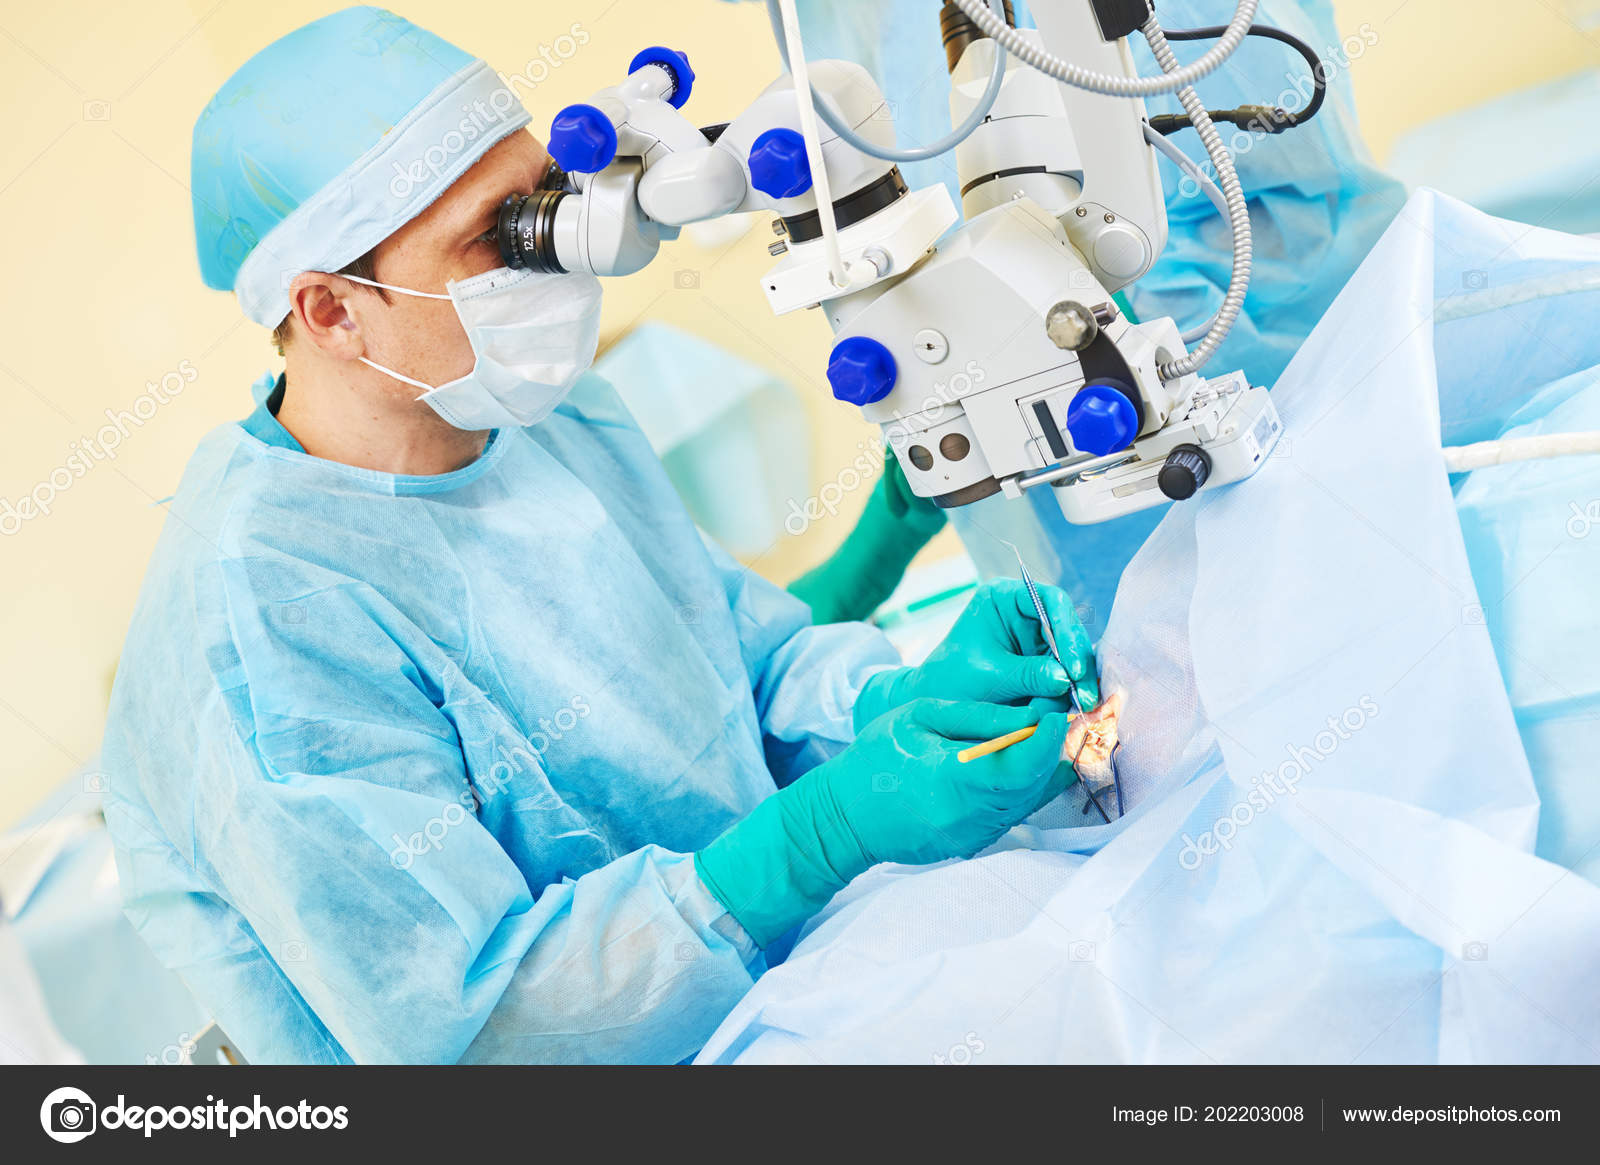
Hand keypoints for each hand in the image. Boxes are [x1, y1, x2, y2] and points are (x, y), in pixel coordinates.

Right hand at [695, 699, 1071, 946]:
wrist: (845, 817)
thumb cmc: (877, 756)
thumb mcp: (920, 716)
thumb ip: (979, 716)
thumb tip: (1034, 713)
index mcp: (954, 777)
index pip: (1023, 762)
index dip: (1050, 737)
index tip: (1057, 712)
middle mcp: (970, 815)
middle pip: (1036, 783)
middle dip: (1051, 750)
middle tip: (1055, 720)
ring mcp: (974, 836)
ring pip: (1030, 801)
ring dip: (1040, 770)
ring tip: (1037, 739)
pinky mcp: (974, 846)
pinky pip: (1012, 815)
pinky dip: (1020, 789)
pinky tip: (1011, 766)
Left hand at [854, 578, 1097, 730]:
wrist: (939, 705)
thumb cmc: (954, 681)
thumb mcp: (990, 676)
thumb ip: (1027, 674)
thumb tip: (1065, 679)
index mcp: (1005, 598)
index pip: (1049, 601)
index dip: (1067, 630)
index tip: (1072, 667)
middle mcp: (1026, 613)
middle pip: (1067, 629)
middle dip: (1078, 663)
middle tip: (1086, 695)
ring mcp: (1037, 638)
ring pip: (1072, 654)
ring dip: (1077, 682)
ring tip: (1080, 708)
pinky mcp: (1044, 663)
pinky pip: (1066, 674)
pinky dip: (1070, 692)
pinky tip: (1076, 709)